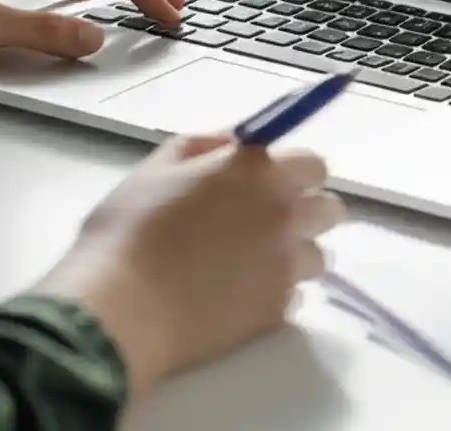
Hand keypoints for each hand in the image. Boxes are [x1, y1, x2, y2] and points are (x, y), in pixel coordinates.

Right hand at [35, 135, 343, 397]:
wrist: (121, 310)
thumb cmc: (129, 230)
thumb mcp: (156, 168)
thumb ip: (205, 145)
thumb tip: (238, 140)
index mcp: (258, 171)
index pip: (313, 164)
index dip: (293, 173)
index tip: (268, 184)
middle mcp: (285, 213)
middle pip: (328, 209)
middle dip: (304, 212)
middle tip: (263, 224)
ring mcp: (287, 263)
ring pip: (318, 255)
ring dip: (294, 255)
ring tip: (249, 265)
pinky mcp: (279, 308)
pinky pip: (297, 295)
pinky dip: (276, 293)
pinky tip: (238, 295)